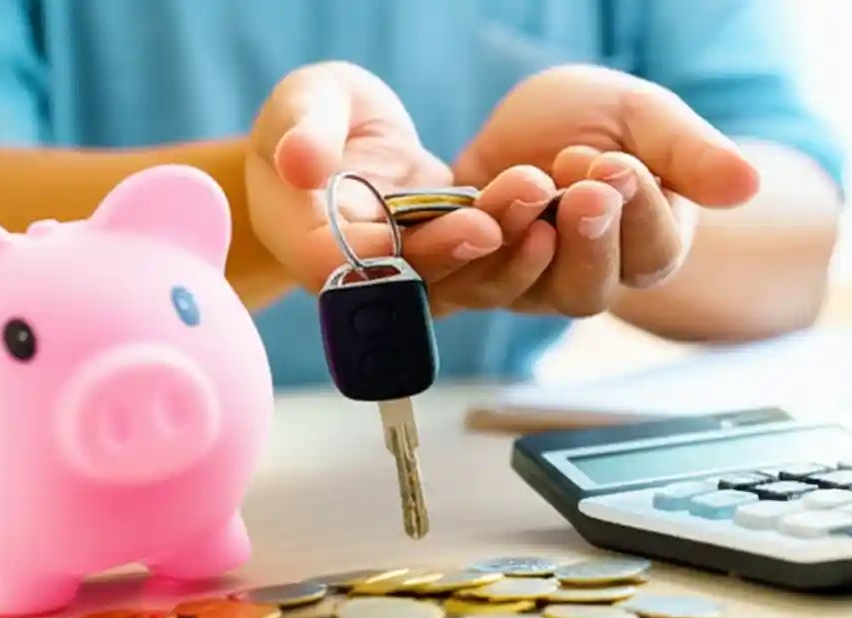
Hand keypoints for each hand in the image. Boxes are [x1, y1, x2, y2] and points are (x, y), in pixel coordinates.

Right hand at [244, 61, 558, 314]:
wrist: (344, 133)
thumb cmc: (311, 114)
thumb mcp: (302, 103)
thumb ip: (302, 130)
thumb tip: (300, 163)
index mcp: (306, 241)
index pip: (344, 267)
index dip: (402, 254)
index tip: (465, 226)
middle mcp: (359, 272)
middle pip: (414, 281)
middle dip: (467, 248)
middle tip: (513, 206)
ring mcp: (409, 269)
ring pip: (460, 278)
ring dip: (505, 243)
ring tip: (538, 191)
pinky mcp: (448, 256)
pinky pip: (484, 259)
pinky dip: (517, 233)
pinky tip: (551, 197)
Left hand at [453, 64, 760, 315]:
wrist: (518, 117)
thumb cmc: (595, 120)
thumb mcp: (646, 118)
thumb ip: (691, 153)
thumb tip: (748, 184)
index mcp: (647, 246)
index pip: (652, 252)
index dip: (638, 214)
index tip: (621, 167)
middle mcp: (592, 276)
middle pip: (591, 290)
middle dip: (589, 239)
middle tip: (584, 188)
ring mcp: (532, 282)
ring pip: (534, 292)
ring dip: (532, 243)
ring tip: (534, 186)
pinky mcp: (478, 272)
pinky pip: (474, 279)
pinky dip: (480, 245)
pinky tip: (483, 211)